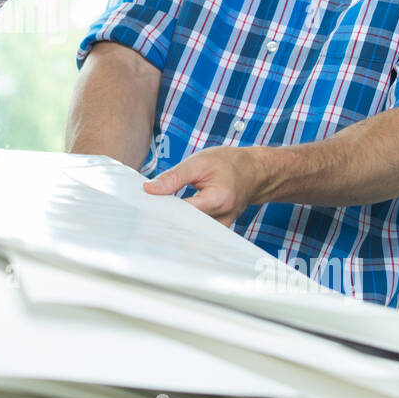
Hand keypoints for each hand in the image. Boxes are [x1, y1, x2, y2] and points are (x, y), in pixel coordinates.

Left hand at [141, 145, 265, 225]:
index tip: (143, 213)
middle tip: (143, 224)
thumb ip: (173, 177)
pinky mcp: (219, 229)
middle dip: (165, 225)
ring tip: (153, 226)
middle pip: (186, 228)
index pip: (182, 213)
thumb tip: (149, 189)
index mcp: (217, 200)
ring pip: (192, 234)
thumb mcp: (199, 162)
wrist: (255, 171)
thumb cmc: (229, 164)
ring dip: (173, 228)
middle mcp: (222, 218)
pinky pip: (198, 233)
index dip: (161, 213)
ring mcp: (222, 227)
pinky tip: (170, 225)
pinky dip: (184, 229)